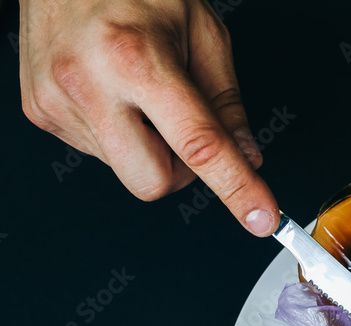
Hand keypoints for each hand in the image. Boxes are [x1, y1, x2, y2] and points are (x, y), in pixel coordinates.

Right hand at [18, 0, 277, 234]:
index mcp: (137, 59)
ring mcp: (56, 101)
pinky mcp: (38, 111)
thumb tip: (246, 154)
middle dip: (180, 171)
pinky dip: (117, 132)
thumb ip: (226, 100)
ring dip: (146, 146)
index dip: (236, 188)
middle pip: (152, 183)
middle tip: (185, 127)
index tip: (260, 218)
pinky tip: (112, 92)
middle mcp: (89, 83)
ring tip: (138, 90)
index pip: (198, 146)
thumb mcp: (202, 31)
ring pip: (125, 169)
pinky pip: (97, 151)